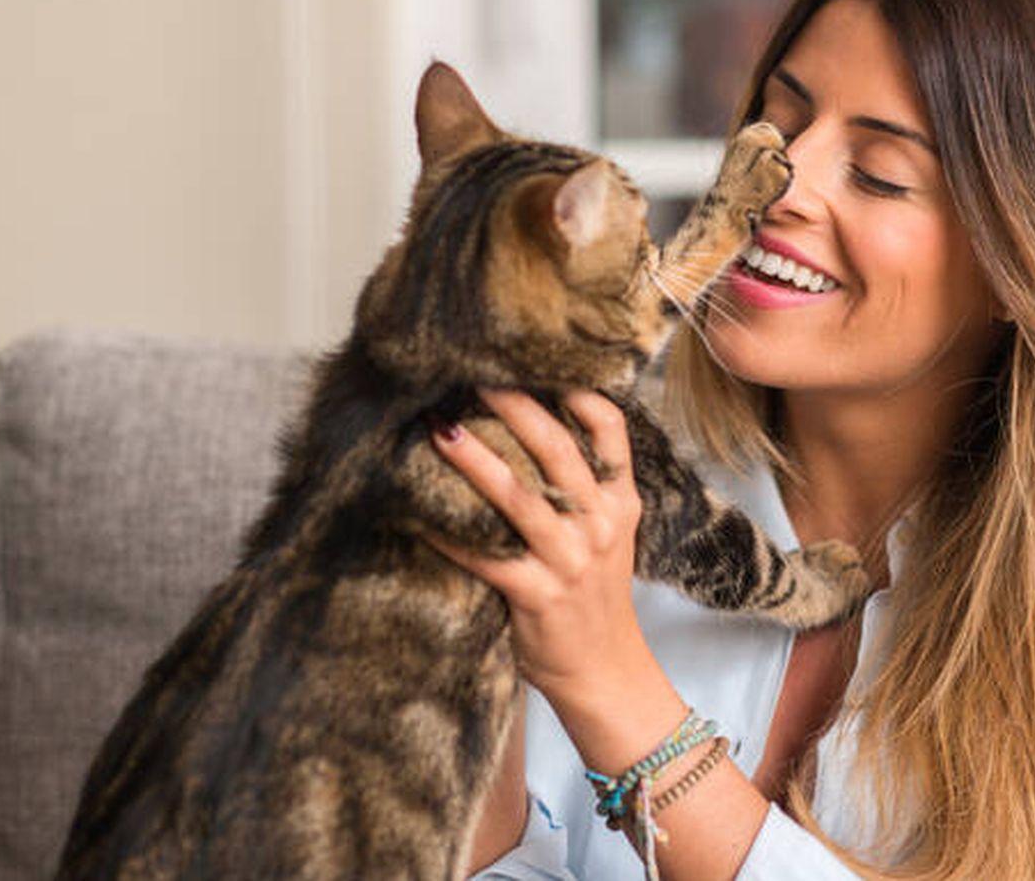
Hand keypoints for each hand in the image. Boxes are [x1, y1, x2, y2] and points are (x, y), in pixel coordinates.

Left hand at [426, 388, 657, 713]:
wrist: (605, 672)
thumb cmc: (594, 596)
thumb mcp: (609, 535)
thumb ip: (585, 489)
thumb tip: (531, 428)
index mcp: (620, 502)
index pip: (610, 428)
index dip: (575, 390)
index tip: (537, 361)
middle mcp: (600, 524)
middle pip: (558, 450)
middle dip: (515, 407)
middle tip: (474, 375)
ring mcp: (570, 560)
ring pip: (520, 497)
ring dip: (476, 459)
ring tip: (440, 429)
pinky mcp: (537, 595)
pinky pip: (485, 556)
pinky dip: (448, 533)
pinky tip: (414, 512)